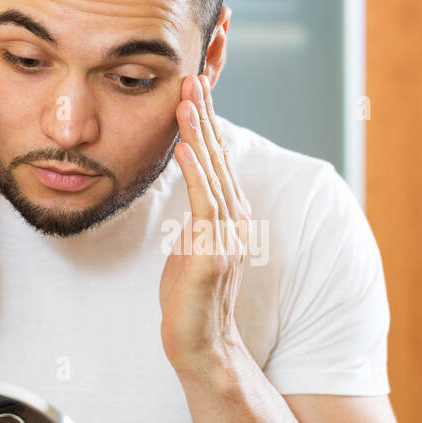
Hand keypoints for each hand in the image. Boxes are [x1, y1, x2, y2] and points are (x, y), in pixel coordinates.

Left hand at [160, 74, 252, 377]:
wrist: (202, 345)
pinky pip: (205, 205)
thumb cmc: (190, 300)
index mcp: (228, 216)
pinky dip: (197, 174)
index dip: (207, 123)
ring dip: (201, 134)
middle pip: (220, 157)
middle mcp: (235, 220)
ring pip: (214, 174)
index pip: (217, 160)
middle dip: (206, 115)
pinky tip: (188, 148)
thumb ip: (192, 220)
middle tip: (193, 76)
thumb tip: (186, 196)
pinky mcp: (213, 254)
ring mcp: (227, 237)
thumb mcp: (189, 248)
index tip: (194, 88)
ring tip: (188, 100)